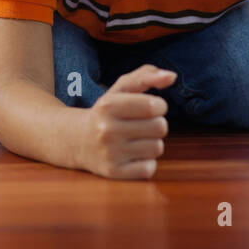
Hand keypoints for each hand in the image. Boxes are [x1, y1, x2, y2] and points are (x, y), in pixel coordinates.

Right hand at [80, 65, 174, 179]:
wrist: (76, 140)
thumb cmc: (107, 111)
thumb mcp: (121, 89)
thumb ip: (146, 75)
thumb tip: (172, 76)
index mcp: (108, 106)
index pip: (153, 106)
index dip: (159, 106)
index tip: (150, 107)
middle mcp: (107, 130)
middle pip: (160, 127)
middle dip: (156, 124)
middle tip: (142, 124)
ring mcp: (109, 153)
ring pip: (157, 148)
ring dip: (152, 143)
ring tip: (136, 139)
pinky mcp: (113, 173)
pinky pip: (149, 168)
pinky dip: (146, 162)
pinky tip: (132, 155)